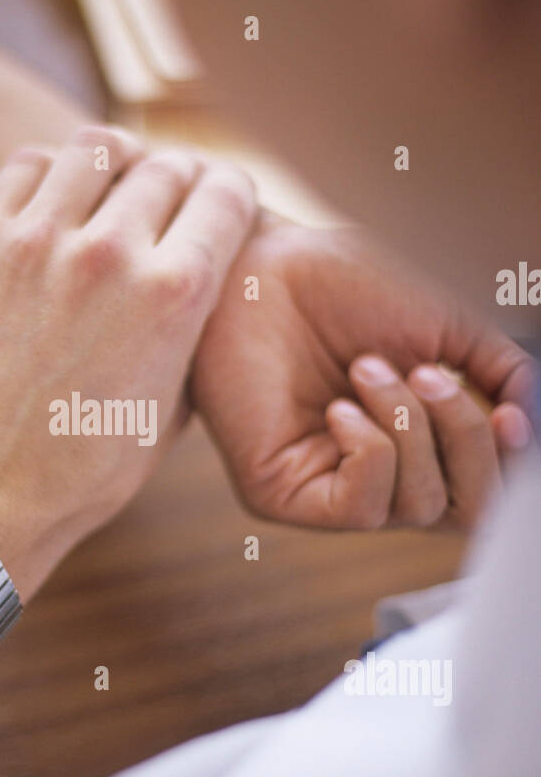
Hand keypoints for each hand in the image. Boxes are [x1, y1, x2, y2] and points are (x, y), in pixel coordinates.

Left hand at [0, 126, 255, 599]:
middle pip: (166, 166)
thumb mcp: (173, 404)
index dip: (232, 194)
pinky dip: (53, 171)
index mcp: (174, 296)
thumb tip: (207, 268)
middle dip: (179, 179)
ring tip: (114, 188)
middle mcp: (110, 254)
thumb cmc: (85, 465)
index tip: (222, 204)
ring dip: (117, 163)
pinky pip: (28, 165)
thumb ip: (195, 326)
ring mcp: (38, 240)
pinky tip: (58, 200)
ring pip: (97, 148)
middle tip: (170, 199)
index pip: (227, 194)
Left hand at [192, 219, 536, 529]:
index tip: (514, 413)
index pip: (490, 486)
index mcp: (424, 440)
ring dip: (408, 426)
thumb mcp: (446, 328)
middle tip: (429, 375)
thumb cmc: (345, 286)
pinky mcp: (286, 496)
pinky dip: (370, 450)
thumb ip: (501, 376)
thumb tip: (532, 420)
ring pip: (419, 505)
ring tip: (367, 368)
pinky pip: (362, 507)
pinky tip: (340, 408)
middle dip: (469, 442)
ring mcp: (335, 489)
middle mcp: (384, 473)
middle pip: (469, 510)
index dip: (511, 460)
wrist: (264, 266)